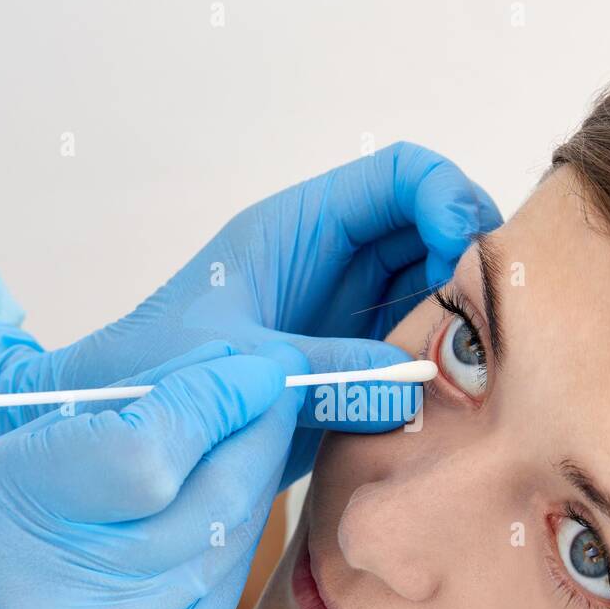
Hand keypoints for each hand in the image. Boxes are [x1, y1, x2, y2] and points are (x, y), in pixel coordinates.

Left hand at [0, 142, 500, 487]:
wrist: (120, 431)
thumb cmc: (152, 375)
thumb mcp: (240, 364)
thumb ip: (326, 370)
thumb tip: (413, 382)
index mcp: (301, 229)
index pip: (401, 176)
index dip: (449, 199)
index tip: (471, 252)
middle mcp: (336, 264)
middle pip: (434, 233)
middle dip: (472, 266)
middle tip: (489, 321)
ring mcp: (348, 316)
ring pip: (435, 295)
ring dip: (462, 324)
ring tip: (477, 367)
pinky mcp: (353, 367)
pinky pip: (418, 352)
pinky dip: (443, 369)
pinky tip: (454, 399)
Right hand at [0, 341, 307, 608]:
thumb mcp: (19, 448)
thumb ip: (120, 411)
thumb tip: (224, 369)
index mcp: (7, 517)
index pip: (146, 453)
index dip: (214, 403)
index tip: (256, 368)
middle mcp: (63, 596)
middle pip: (209, 498)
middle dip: (257, 430)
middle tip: (280, 386)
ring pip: (230, 538)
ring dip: (256, 475)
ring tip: (259, 430)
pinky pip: (227, 580)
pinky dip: (238, 530)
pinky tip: (235, 497)